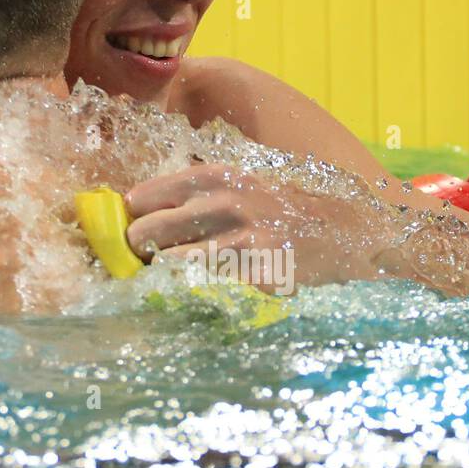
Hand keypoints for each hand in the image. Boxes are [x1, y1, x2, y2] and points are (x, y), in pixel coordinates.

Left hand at [123, 163, 389, 292]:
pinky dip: (195, 290)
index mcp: (215, 177)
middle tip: (141, 260)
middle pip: (147, 231)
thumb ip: (195, 195)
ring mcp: (241, 238)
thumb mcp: (238, 186)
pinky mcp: (257, 272)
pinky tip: (201, 289)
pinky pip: (208, 286)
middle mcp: (224, 202)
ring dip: (162, 273)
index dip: (130, 217)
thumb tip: (135, 208)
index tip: (126, 230)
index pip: (145, 196)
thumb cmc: (279, 209)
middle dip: (137, 250)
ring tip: (167, 276)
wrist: (343, 232)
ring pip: (171, 262)